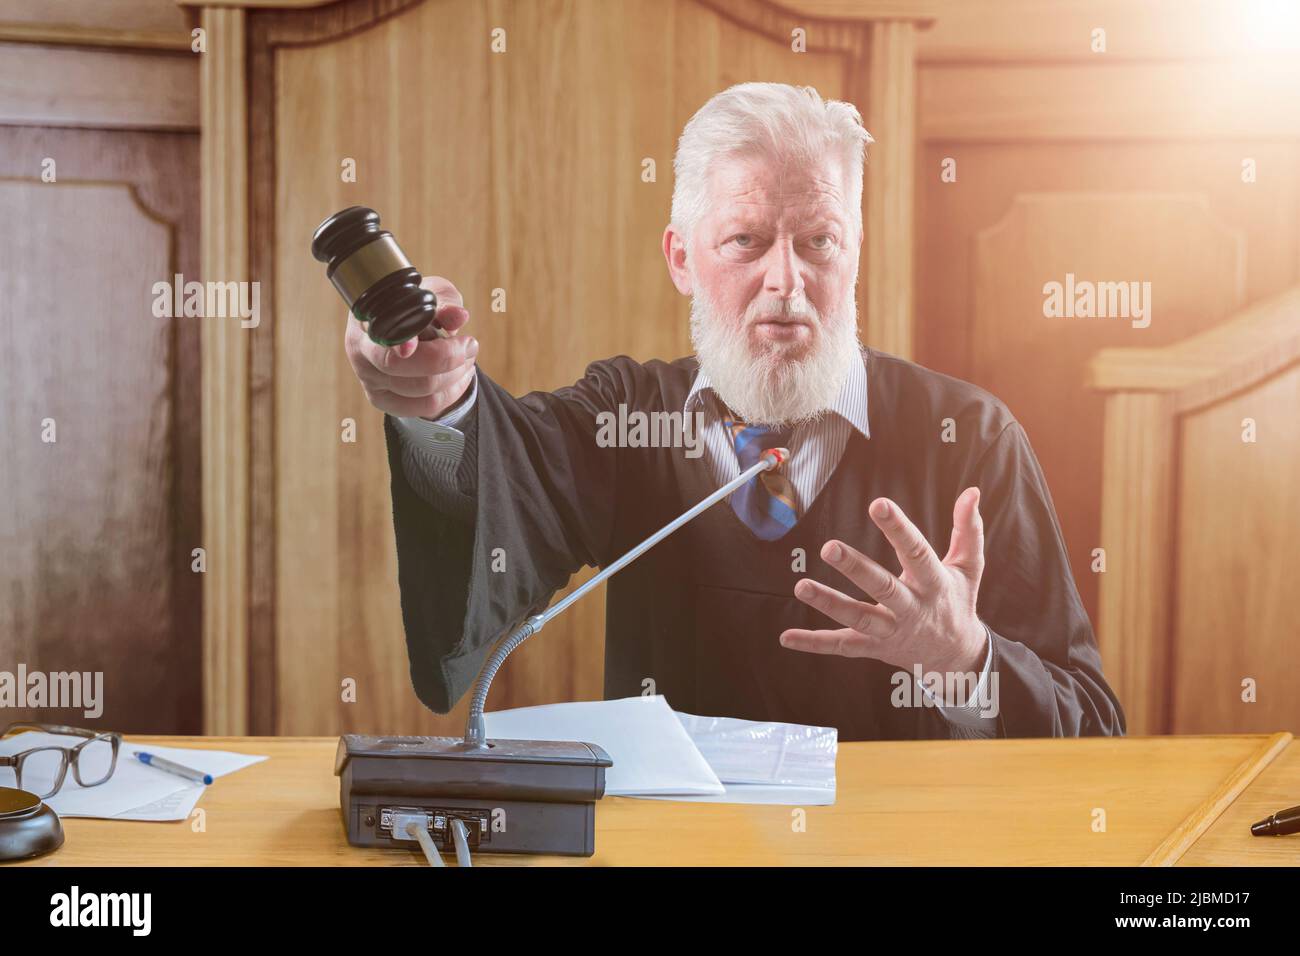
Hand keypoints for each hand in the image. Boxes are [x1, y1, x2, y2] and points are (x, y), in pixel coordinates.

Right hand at [344, 275, 476, 418]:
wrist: (406, 331)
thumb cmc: (417, 308)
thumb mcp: (432, 296)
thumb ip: (444, 302)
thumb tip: (459, 316)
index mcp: (366, 317)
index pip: (381, 333)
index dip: (403, 339)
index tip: (429, 338)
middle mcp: (359, 350)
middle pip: (397, 366)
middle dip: (446, 357)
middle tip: (470, 344)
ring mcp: (368, 379)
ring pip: (420, 388)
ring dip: (456, 374)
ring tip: (468, 357)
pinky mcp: (382, 400)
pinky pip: (426, 407)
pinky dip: (452, 393)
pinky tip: (460, 377)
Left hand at [780, 487, 986, 675]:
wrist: (957, 659)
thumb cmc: (958, 602)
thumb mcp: (969, 568)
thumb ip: (967, 529)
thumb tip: (972, 491)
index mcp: (934, 584)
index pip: (917, 553)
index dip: (898, 529)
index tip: (879, 504)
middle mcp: (912, 609)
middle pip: (883, 588)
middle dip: (856, 568)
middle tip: (829, 547)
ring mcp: (891, 632)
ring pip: (858, 619)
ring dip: (829, 604)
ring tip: (801, 587)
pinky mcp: (873, 649)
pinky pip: (841, 646)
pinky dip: (814, 643)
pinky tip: (787, 637)